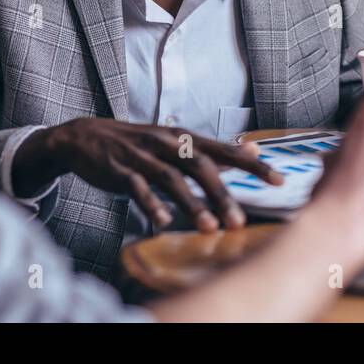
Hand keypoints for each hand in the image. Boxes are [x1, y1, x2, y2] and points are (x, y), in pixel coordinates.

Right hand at [14, 118, 280, 231]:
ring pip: (171, 179)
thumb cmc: (138, 143)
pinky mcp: (119, 170)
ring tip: (209, 227)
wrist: (84, 136)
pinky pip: (136, 188)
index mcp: (184, 137)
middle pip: (200, 166)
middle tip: (239, 221)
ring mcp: (142, 156)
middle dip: (222, 194)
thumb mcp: (175, 139)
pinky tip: (162, 222)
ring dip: (191, 204)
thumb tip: (251, 150)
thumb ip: (212, 149)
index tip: (279, 180)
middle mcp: (166, 143)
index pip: (225, 150)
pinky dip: (150, 204)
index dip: (252, 165)